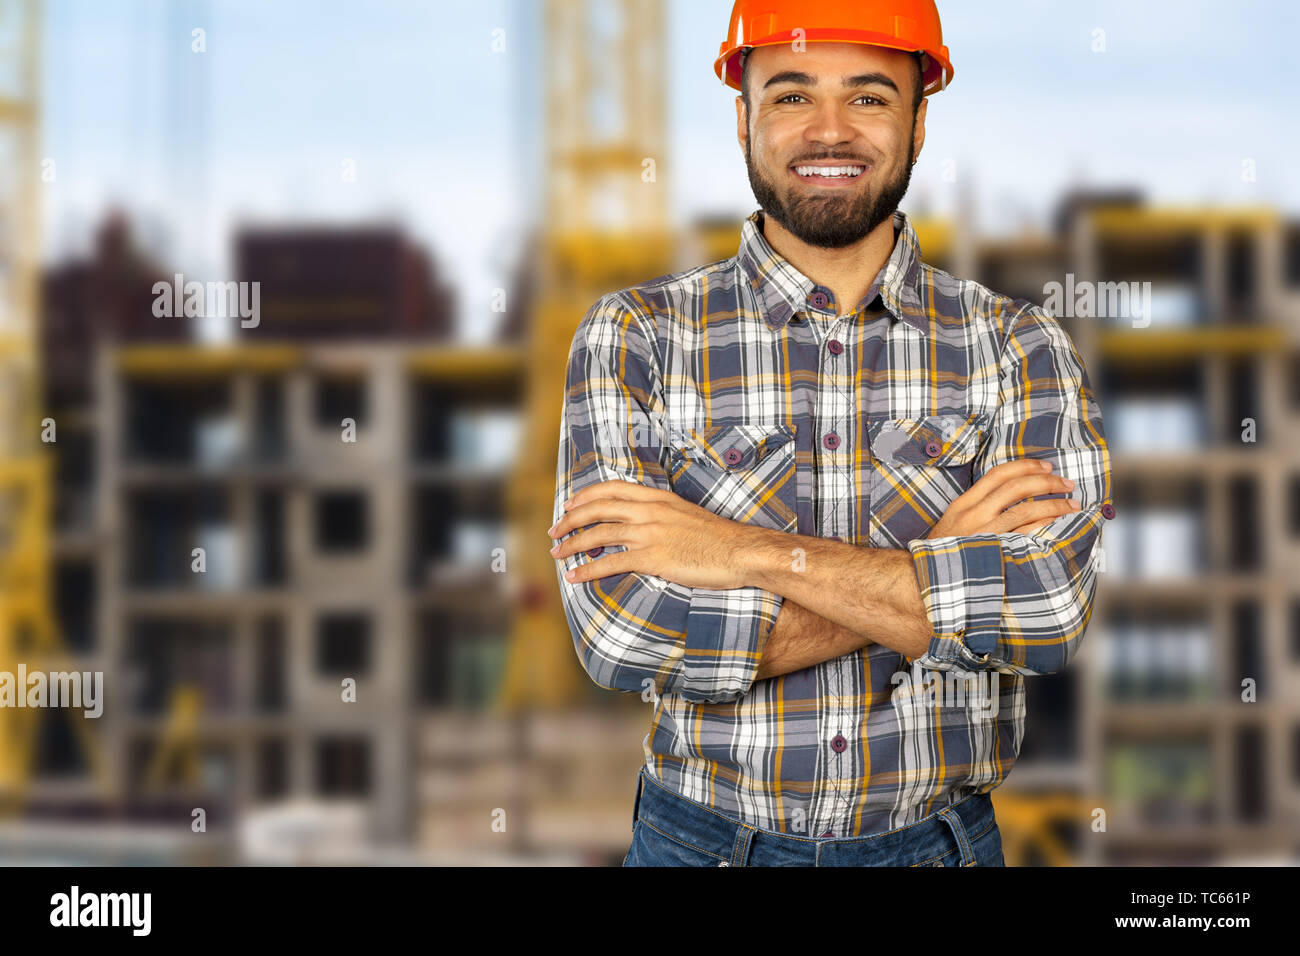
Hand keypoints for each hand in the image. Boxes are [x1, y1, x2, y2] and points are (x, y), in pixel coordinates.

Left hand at [548, 479, 752, 588]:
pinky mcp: (654, 558)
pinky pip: (611, 562)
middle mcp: (650, 511)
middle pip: (598, 509)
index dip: (586, 496)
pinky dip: (588, 570)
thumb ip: (662, 514)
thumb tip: (642, 522)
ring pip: (598, 534)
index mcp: (658, 498)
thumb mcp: (686, 515)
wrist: (741, 551)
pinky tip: (575, 577)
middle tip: (554, 532)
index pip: (612, 488)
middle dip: (570, 520)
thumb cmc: (718, 539)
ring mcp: (650, 534)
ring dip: (572, 544)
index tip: (570, 504)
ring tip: (557, 554)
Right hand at [926, 459, 1079, 538]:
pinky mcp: (995, 552)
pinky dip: (1044, 526)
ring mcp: (984, 533)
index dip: (1025, 466)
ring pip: (1025, 510)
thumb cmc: (942, 551)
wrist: (926, 579)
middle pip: (1016, 488)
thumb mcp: (953, 521)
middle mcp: (974, 515)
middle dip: (1046, 481)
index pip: (998, 474)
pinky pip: (1025, 535)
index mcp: (964, 503)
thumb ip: (977, 506)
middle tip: (1065, 483)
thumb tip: (1011, 494)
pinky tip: (1057, 523)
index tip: (1045, 466)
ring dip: (1053, 504)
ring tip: (1071, 504)